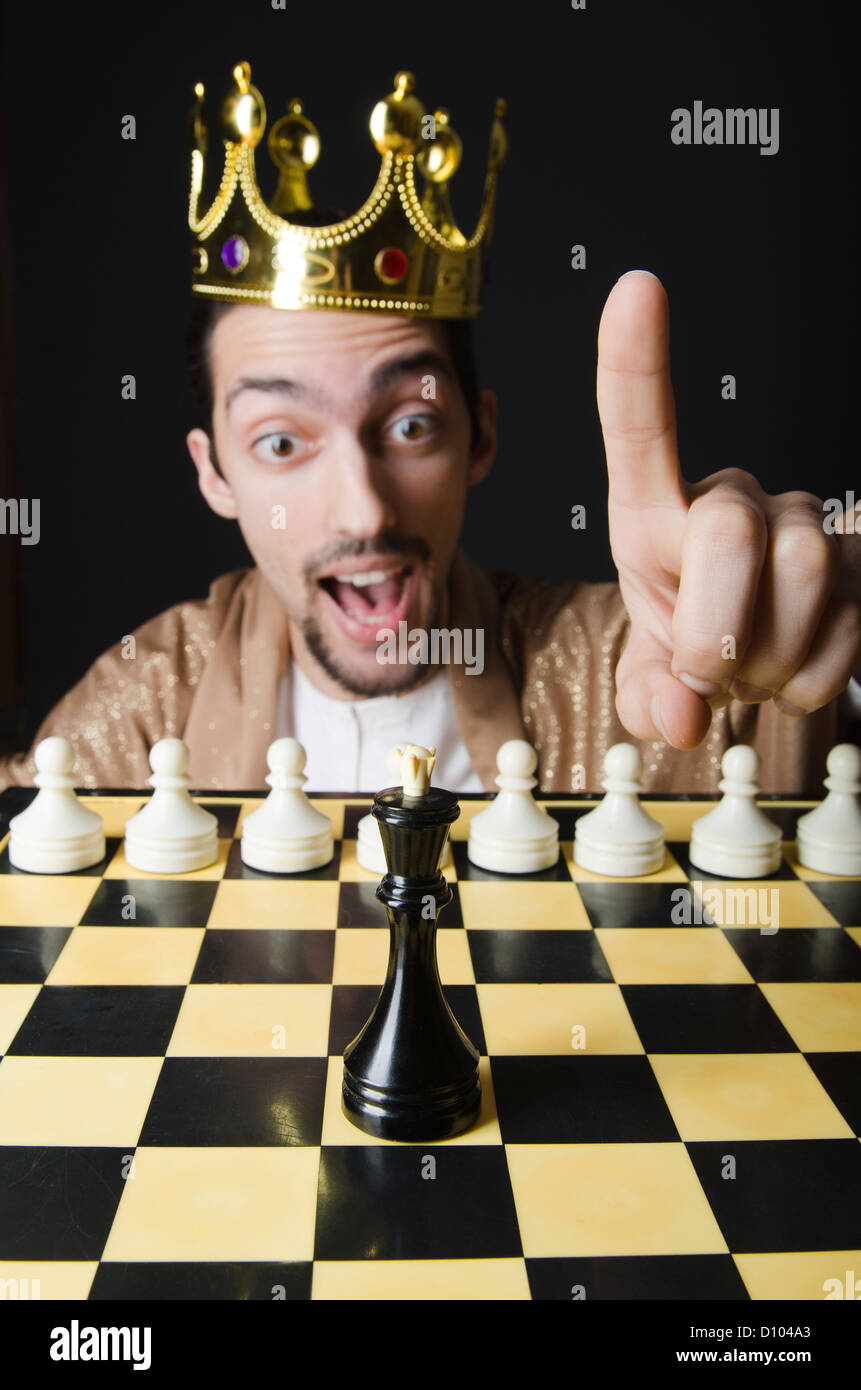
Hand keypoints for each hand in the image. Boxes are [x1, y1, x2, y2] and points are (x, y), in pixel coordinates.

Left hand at [596, 270, 860, 748]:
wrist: (763, 658)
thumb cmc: (691, 640)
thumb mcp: (648, 672)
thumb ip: (648, 698)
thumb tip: (678, 712)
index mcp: (656, 513)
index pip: (641, 429)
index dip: (635, 363)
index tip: (638, 288)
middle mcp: (731, 501)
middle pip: (732, 532)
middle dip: (716, 629)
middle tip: (708, 668)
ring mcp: (803, 527)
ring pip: (803, 576)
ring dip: (768, 658)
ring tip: (749, 665)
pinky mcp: (859, 565)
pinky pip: (847, 629)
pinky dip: (808, 679)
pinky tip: (789, 665)